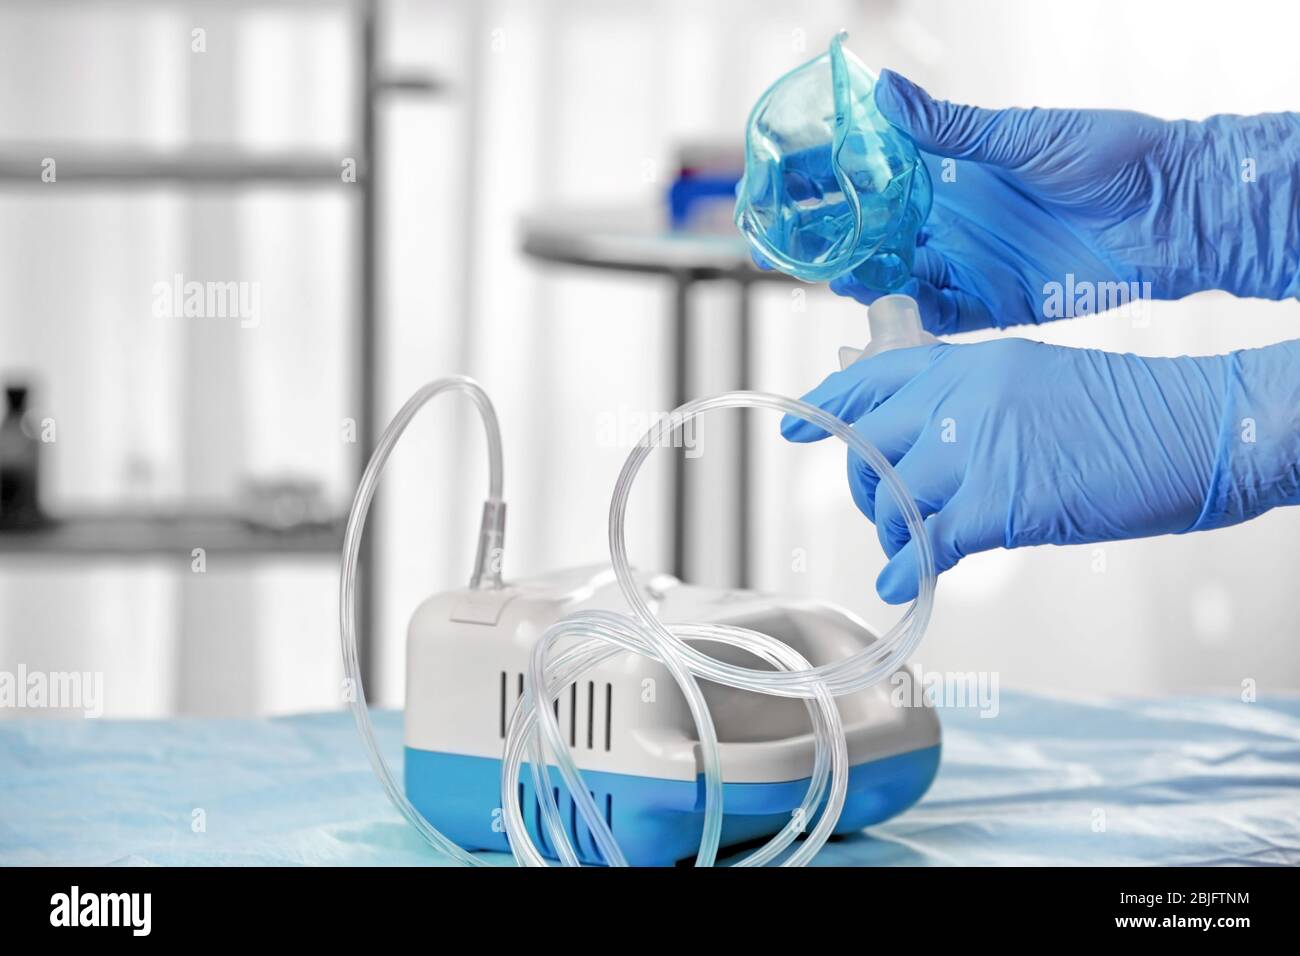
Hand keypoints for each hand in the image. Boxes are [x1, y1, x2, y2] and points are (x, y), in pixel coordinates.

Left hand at [781, 337, 1299, 602]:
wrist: (1195, 427)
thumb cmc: (1124, 411)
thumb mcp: (1029, 381)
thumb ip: (966, 404)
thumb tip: (919, 448)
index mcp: (965, 363)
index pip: (870, 379)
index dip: (824, 406)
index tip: (793, 425)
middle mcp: (958, 398)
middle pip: (867, 447)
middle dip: (865, 488)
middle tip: (886, 513)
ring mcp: (976, 448)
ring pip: (891, 499)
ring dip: (893, 533)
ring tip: (915, 548)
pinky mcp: (1001, 502)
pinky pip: (928, 542)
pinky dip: (909, 569)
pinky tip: (903, 583)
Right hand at [831, 71, 1299, 332]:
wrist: (1173, 210)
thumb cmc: (1111, 155)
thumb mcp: (1023, 137)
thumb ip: (952, 128)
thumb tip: (887, 92)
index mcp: (954, 173)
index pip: (878, 178)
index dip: (833, 183)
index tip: (788, 184)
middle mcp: (955, 221)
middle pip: (878, 236)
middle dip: (837, 243)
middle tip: (795, 247)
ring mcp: (972, 263)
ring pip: (902, 278)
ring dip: (871, 282)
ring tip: (844, 280)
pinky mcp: (996, 303)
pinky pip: (944, 316)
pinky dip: (918, 316)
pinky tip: (896, 310)